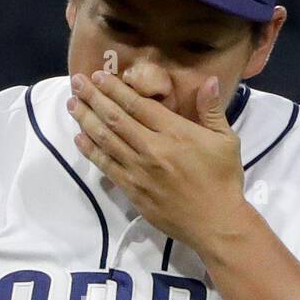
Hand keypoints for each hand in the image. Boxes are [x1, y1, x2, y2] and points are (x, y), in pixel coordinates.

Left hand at [66, 71, 247, 253]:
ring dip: (86, 120)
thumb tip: (209, 80)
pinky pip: (106, 166)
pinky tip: (79, 138)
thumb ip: (212, 110)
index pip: (137, 104)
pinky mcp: (132, 190)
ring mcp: (139, 170)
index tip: (98, 76)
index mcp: (175, 132)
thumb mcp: (227, 140)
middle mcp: (152, 148)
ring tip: (72, 104)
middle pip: (116, 118)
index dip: (115, 88)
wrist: (215, 223)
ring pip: (106, 139)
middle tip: (77, 82)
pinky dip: (91, 151)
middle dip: (94, 97)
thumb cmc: (223, 180)